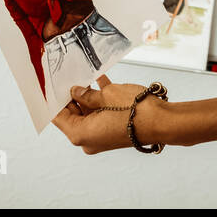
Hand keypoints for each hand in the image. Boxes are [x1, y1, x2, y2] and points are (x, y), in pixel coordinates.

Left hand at [53, 75, 168, 153]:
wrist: (161, 121)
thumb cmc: (135, 111)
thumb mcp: (107, 95)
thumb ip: (87, 94)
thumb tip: (76, 91)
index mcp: (80, 134)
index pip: (59, 116)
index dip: (56, 99)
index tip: (55, 85)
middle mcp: (88, 140)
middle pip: (73, 115)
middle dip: (73, 96)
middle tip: (72, 77)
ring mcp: (101, 137)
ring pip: (89, 114)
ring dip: (89, 96)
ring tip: (88, 76)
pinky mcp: (113, 131)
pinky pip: (102, 115)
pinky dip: (101, 101)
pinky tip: (102, 82)